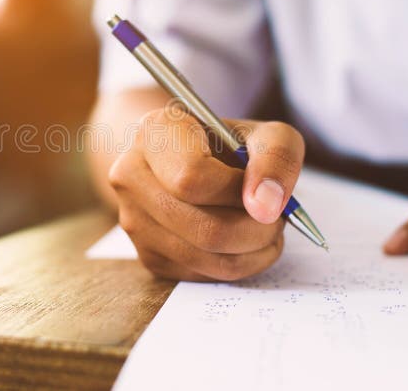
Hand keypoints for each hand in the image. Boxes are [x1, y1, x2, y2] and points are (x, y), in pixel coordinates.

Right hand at [107, 107, 304, 280]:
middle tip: (277, 219)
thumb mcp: (265, 134)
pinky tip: (243, 240)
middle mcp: (130, 175)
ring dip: (253, 251)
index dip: (239, 194)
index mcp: (154, 132)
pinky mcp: (147, 255)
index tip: (267, 194)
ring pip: (206, 258)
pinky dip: (237, 264)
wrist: (185, 159)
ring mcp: (133, 219)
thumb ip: (276, 157)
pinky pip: (202, 274)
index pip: (192, 178)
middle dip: (257, 231)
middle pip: (205, 228)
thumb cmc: (228, 144)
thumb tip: (266, 208)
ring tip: (264, 228)